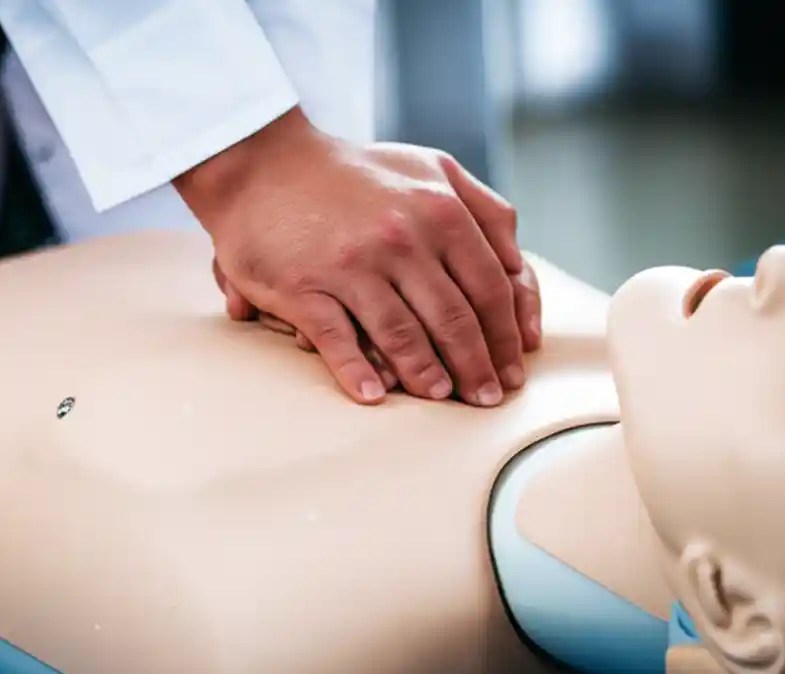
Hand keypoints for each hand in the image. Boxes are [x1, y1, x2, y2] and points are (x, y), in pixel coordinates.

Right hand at [176, 108, 540, 406]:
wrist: (265, 163)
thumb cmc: (358, 173)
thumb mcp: (432, 169)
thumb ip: (485, 209)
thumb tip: (518, 267)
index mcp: (440, 210)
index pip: (491, 287)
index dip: (507, 335)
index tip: (514, 367)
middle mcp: (402, 238)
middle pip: (454, 318)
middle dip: (477, 366)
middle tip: (487, 399)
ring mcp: (352, 264)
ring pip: (403, 335)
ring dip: (427, 376)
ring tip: (440, 398)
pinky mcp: (304, 286)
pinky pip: (338, 339)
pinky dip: (358, 372)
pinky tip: (375, 397)